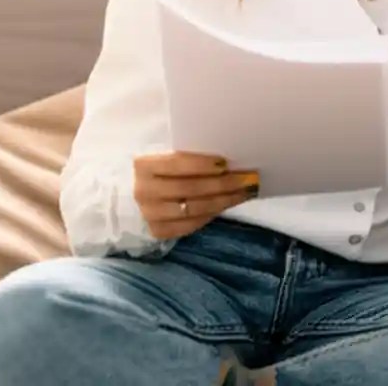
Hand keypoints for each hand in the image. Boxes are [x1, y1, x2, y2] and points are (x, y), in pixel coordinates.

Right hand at [133, 152, 258, 239]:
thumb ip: (189, 155)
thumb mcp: (169, 155)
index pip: (176, 164)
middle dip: (223, 184)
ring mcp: (150, 214)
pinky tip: (228, 204)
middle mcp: (143, 191)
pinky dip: (212, 214)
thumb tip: (226, 159)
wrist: (139, 194)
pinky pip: (191, 225)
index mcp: (144, 166)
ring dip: (224, 200)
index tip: (226, 163)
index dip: (202, 164)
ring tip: (246, 192)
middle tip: (248, 179)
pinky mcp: (159, 231)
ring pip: (194, 209)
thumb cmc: (162, 168)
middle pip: (189, 189)